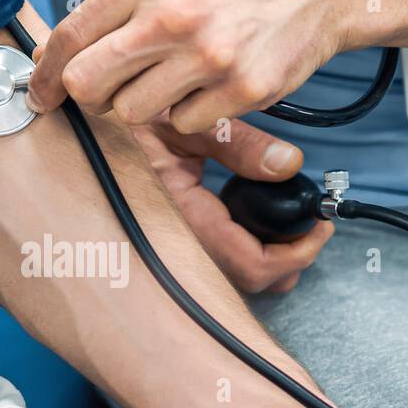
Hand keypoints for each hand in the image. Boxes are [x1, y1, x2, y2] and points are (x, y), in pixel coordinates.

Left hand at [26, 0, 366, 133]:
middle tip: (106, 91)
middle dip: (89, 95)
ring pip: (132, 112)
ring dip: (144, 102)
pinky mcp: (240, 90)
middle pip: (89, 84)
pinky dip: (191, 111)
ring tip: (173, 75)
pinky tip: (211, 82)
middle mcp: (172, 15)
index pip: (71, 37)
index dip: (46, 73)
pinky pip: (185, 123)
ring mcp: (208, 56)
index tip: (40, 93)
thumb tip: (58, 51)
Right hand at [129, 116, 333, 292]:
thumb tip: (288, 163)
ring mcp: (173, 249)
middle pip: (249, 282)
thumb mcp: (186, 124)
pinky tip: (252, 223)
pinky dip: (245, 251)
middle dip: (289, 262)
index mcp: (182, 220)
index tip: (319, 227)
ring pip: (233, 280)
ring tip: (289, 228)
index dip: (296, 253)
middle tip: (311, 229)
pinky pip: (216, 265)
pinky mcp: (171, 244)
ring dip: (269, 261)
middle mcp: (176, 245)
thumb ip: (238, 144)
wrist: (88, 131)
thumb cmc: (126, 124)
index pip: (251, 264)